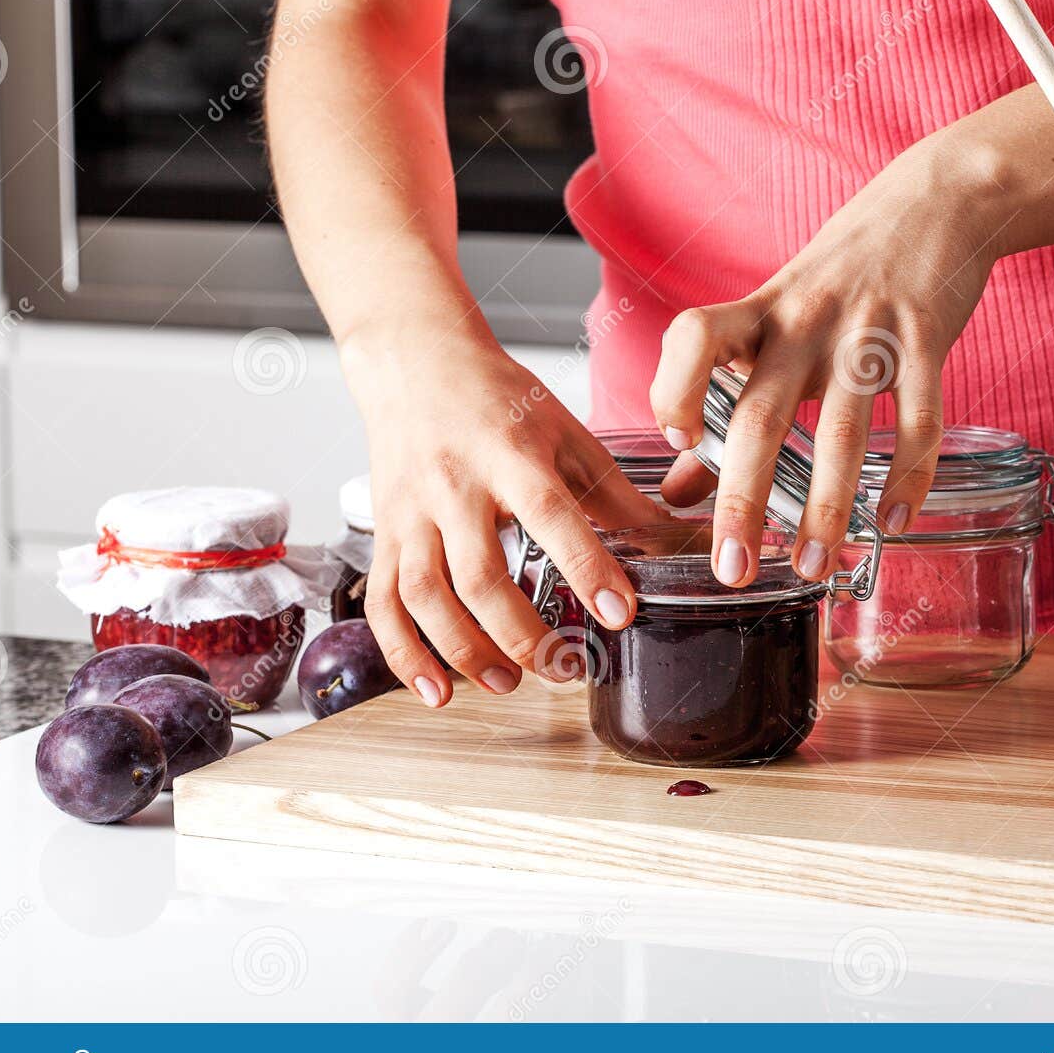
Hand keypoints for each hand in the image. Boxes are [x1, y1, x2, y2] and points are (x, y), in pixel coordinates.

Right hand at [343, 321, 666, 703]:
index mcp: (511, 454)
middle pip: (480, 573)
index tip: (618, 614)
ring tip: (509, 683)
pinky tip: (436, 690)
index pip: (550, 514)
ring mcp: (411, 512)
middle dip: (522, 633)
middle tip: (564, 668)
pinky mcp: (384, 532)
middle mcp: (454, 485)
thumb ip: (612, 494)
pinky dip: (405, 654)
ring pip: (425, 595)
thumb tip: (669, 542)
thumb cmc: (496, 397)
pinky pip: (384, 603)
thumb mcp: (566, 432)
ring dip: (465, 650)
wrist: (416, 362)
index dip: (585, 566)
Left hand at [651, 130, 1002, 586]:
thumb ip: (722, 401)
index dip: (674, 388)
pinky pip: (918, 420)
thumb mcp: (772, 324)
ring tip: (814, 568)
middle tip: (733, 570)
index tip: (678, 445)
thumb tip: (677, 489)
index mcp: (758, 313)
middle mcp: (803, 322)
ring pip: (840, 432)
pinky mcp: (926, 338)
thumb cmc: (839, 275)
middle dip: (742, 500)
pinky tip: (894, 525)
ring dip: (825, 508)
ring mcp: (867, 332)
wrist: (933, 201)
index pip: (695, 337)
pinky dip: (908, 478)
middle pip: (761, 414)